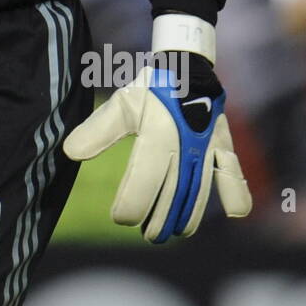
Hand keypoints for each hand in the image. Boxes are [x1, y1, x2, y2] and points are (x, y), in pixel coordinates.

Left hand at [63, 54, 251, 242]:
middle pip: (173, 192)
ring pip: (199, 188)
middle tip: (149, 236)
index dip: (132, 203)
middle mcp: (185, 143)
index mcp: (158, 134)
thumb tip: (69, 152)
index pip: (145, 179)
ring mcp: (206, 145)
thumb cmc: (149, 90)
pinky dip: (236, 191)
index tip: (121, 218)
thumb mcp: (121, 105)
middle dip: (160, 218)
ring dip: (189, 213)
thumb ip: (97, 131)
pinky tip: (235, 213)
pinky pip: (231, 170)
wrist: (185, 69)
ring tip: (178, 232)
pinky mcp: (223, 144)